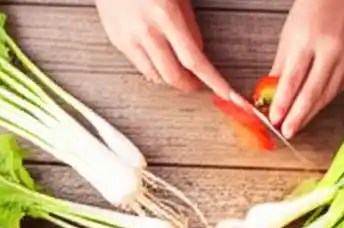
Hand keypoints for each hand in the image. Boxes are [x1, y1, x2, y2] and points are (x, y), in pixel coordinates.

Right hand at [96, 0, 234, 95]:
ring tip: (179, 70)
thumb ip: (189, 26)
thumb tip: (198, 53)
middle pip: (172, 76)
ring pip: (154, 76)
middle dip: (189, 85)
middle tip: (199, 85)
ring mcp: (127, 37)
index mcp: (166, 16)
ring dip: (170, 77)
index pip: (195, 60)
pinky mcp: (116, 39)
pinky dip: (153, 67)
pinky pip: (139, 65)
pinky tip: (159, 57)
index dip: (214, 81)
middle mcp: (145, 30)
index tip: (227, 94)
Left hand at [268, 0, 343, 137]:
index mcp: (307, 40)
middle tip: (287, 131)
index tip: (274, 119)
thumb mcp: (290, 31)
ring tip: (298, 126)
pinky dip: (325, 101)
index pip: (292, 79)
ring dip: (311, 113)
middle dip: (298, 116)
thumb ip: (282, 63)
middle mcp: (329, 51)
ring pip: (327, 95)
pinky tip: (315, 110)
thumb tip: (271, 91)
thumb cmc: (315, 6)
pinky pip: (338, 88)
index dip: (283, 103)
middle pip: (311, 92)